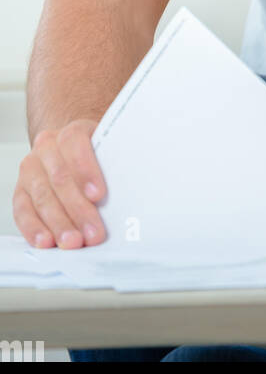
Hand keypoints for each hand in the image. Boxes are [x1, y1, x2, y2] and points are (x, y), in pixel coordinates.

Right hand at [12, 119, 106, 248]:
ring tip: (73, 242)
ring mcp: (31, 169)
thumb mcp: (108, 152)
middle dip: (77, 209)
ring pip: (43, 197)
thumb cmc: (97, 157)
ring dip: (59, 223)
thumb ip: (117, 165)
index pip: (75, 144)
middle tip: (93, 232)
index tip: (98, 195)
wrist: (71, 154)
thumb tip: (136, 190)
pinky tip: (47, 241)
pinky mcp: (20, 192)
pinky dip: (34, 228)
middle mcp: (47, 147)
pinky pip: (23, 211)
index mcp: (72, 132)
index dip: (86, 170)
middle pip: (60, 178)